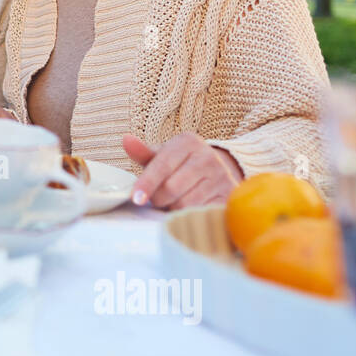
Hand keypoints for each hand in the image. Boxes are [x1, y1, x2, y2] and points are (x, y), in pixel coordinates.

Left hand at [123, 132, 242, 210]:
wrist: (215, 170)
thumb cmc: (180, 164)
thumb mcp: (161, 155)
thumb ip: (142, 152)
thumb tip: (126, 140)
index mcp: (188, 142)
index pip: (162, 165)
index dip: (147, 183)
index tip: (136, 198)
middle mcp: (208, 156)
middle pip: (171, 188)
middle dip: (159, 199)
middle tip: (159, 198)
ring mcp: (222, 176)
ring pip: (186, 203)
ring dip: (174, 208)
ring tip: (176, 201)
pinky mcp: (229, 195)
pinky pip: (201, 212)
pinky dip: (190, 215)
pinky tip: (189, 209)